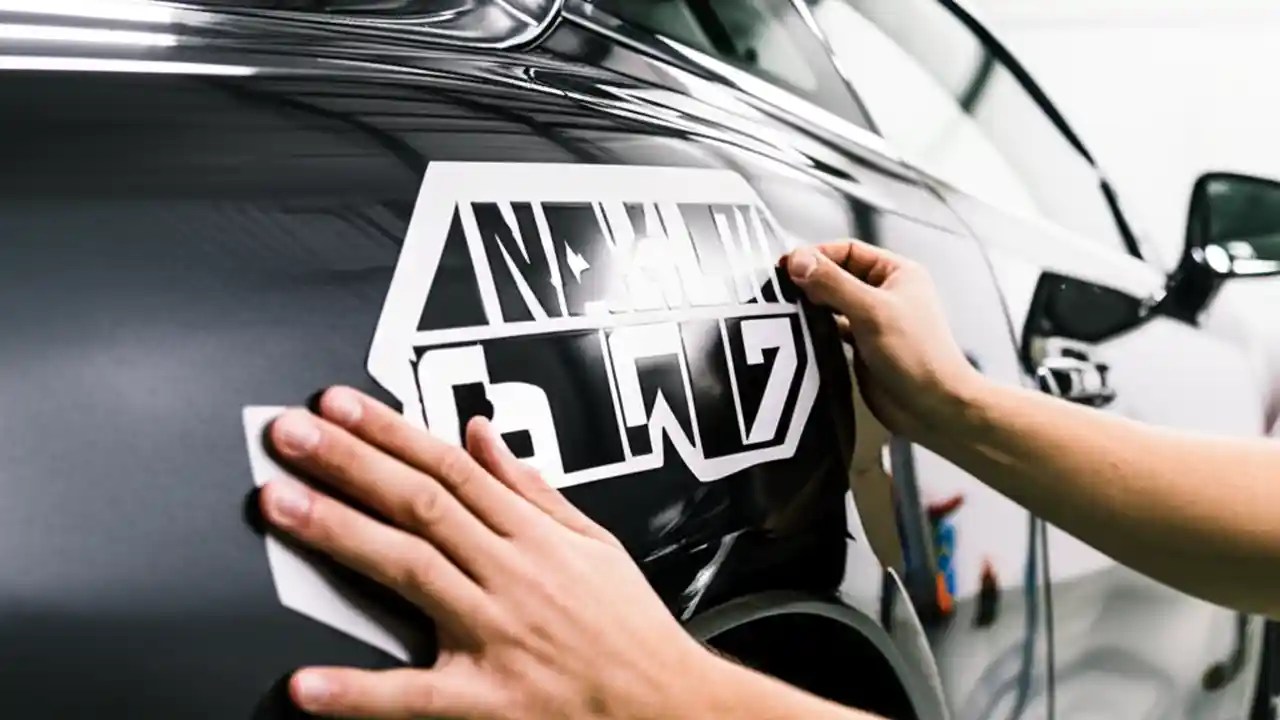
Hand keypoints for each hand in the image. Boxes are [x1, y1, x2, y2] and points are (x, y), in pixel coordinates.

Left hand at [258, 387, 727, 718]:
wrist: (671, 706)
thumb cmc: (630, 629)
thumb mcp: (592, 543)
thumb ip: (530, 489)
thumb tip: (480, 436)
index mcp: (533, 537)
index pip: (449, 467)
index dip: (389, 432)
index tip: (340, 406)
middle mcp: (510, 574)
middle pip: (419, 503)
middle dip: (349, 462)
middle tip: (289, 434)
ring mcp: (495, 634)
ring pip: (409, 569)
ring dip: (339, 533)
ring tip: (282, 503)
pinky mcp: (487, 699)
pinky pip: (415, 696)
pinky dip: (359, 692)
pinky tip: (307, 682)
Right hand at [783, 240, 983, 440]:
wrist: (932, 408)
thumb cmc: (915, 355)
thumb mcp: (871, 311)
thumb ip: (833, 283)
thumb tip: (797, 259)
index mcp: (897, 273)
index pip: (847, 250)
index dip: (816, 255)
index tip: (786, 266)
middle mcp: (884, 293)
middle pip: (837, 276)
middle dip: (810, 281)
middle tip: (780, 289)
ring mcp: (872, 321)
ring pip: (832, 304)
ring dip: (811, 307)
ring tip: (785, 311)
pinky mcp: (861, 347)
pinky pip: (832, 330)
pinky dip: (816, 330)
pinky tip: (800, 335)